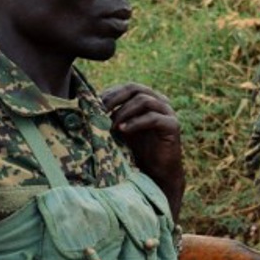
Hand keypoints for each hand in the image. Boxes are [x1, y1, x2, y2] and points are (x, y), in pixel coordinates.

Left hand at [100, 83, 183, 215]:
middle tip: (100, 110)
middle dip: (115, 98)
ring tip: (112, 125)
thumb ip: (111, 115)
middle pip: (135, 88)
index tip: (94, 105)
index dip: (110, 93)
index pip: (127, 87)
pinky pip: (153, 118)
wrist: (157, 171)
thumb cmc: (137, 149)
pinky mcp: (172, 125)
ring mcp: (168, 112)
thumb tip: (86, 104)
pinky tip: (123, 131)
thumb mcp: (121, 128)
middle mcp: (160, 101)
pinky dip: (135, 122)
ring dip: (124, 111)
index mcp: (148, 98)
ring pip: (144, 100)